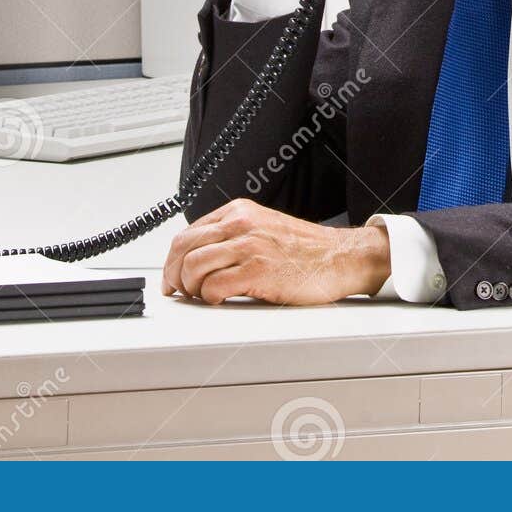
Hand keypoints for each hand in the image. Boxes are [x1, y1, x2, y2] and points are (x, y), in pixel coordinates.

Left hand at [161, 199, 391, 305]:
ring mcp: (249, 245)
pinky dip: (209, 298)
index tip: (172, 278)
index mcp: (239, 211)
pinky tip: (221, 300)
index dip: (172, 261)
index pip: (187, 233)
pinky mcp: (258, 270)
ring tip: (203, 297)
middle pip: (183, 249)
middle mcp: (241, 223)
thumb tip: (197, 259)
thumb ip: (232, 236)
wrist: (339, 258)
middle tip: (178, 292)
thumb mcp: (262, 228)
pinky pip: (214, 287)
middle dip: (173, 275)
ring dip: (191, 289)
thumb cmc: (304, 250)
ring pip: (193, 267)